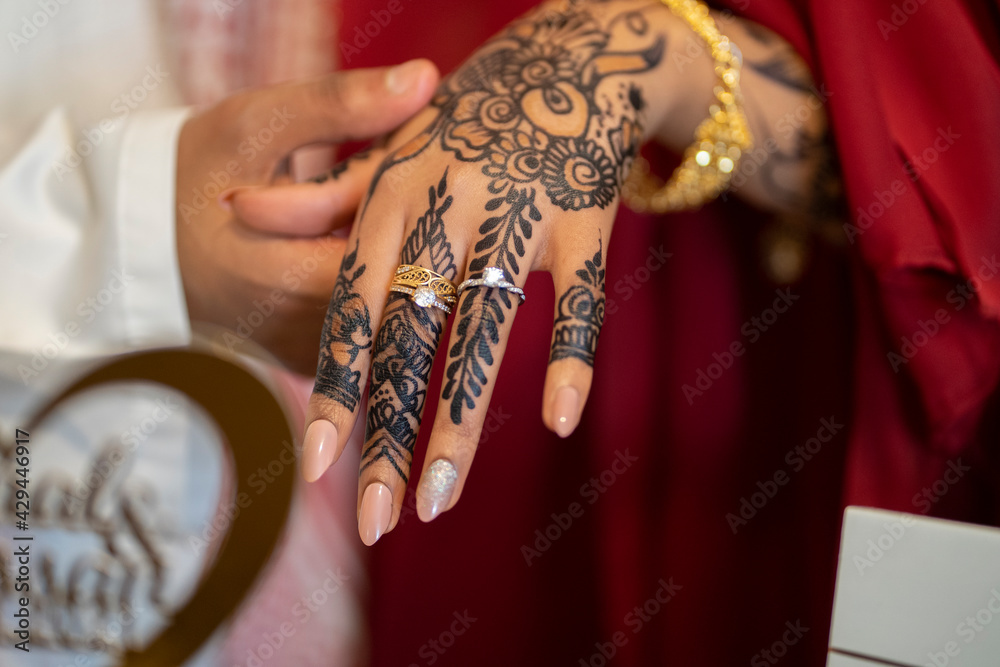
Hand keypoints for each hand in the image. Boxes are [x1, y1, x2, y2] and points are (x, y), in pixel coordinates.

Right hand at [175, 60, 439, 372]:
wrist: (144, 241)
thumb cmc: (193, 175)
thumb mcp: (256, 126)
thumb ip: (339, 105)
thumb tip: (424, 78)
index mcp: (285, 277)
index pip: (394, 251)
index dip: (408, 201)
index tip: (395, 160)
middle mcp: (302, 331)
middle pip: (395, 279)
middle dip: (398, 225)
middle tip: (377, 181)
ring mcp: (307, 354)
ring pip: (382, 302)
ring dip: (383, 254)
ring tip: (348, 214)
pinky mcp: (309, 360)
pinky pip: (360, 323)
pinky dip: (364, 280)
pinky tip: (340, 245)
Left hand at [300, 1, 683, 542]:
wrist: (571, 55)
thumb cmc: (469, 119)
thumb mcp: (392, 148)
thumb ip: (323, 196)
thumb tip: (236, 212)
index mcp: (395, 194)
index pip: (354, 305)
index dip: (338, 384)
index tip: (317, 463)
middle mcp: (448, 206)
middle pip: (410, 337)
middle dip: (390, 433)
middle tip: (373, 521)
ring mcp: (520, 210)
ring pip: (484, 330)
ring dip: (461, 422)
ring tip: (439, 502)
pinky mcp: (584, 216)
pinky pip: (578, 296)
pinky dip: (570, 354)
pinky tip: (559, 420)